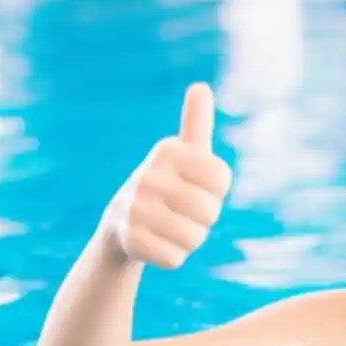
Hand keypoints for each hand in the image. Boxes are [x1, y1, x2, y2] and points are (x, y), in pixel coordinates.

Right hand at [101, 82, 231, 268]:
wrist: (123, 223)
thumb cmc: (167, 185)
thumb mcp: (183, 154)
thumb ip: (195, 123)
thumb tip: (200, 87)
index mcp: (167, 150)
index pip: (222, 179)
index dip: (215, 190)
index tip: (195, 185)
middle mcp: (147, 175)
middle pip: (210, 211)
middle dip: (204, 218)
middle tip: (180, 210)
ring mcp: (136, 209)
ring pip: (195, 237)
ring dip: (190, 238)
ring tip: (169, 225)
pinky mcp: (131, 241)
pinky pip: (176, 259)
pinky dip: (172, 256)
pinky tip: (156, 243)